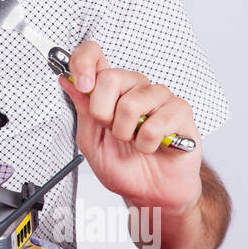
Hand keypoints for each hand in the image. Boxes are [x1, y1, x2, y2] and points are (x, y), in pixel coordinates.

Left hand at [57, 41, 201, 214]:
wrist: (151, 193)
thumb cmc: (124, 167)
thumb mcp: (91, 141)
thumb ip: (82, 109)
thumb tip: (67, 80)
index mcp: (110, 91)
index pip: (93, 55)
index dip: (83, 61)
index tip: (80, 83)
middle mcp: (134, 88)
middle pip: (110, 77)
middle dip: (103, 113)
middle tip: (112, 130)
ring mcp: (159, 97)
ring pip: (132, 102)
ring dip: (127, 133)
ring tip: (134, 141)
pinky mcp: (180, 111)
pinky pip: (157, 121)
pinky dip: (148, 142)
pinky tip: (153, 146)